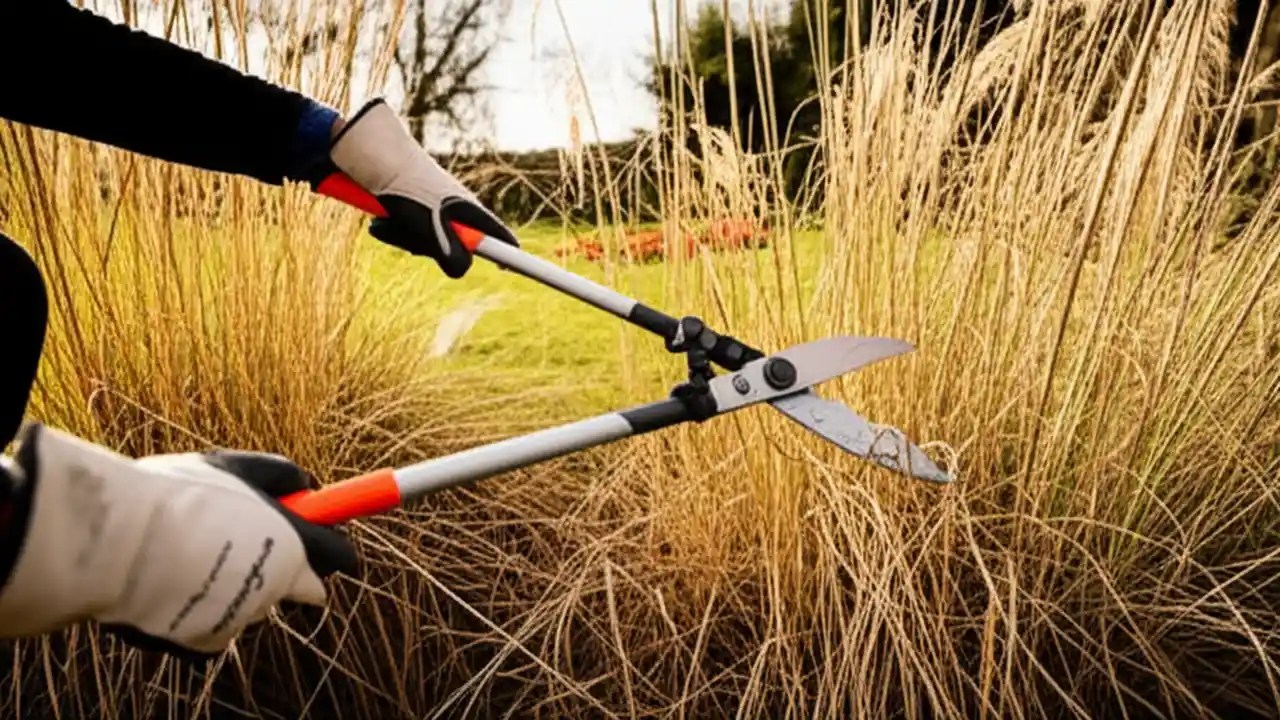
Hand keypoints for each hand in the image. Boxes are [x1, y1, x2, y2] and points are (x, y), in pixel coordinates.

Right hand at [0, 424, 356, 658]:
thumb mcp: (234, 467)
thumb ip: (279, 474)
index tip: (325, 541)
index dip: (331, 547)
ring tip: (195, 554)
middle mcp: (275, 589)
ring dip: (237, 585)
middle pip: (302, 590)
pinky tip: (174, 583)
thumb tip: (307, 485)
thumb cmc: (178, 496)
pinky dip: (201, 609)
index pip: (338, 556)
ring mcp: (240, 619)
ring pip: (253, 604)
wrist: (117, 543)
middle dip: (286, 570)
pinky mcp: (204, 644)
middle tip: (256, 547)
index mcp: (293, 545)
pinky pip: (213, 627)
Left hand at [322, 98, 517, 277]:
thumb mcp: (428, 227)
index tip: (508, 269)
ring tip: (389, 224)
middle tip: (412, 241)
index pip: (497, 235)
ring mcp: (434, 207)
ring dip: (404, 238)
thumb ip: (449, 253)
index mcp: (468, 210)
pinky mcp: (414, 206)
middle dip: (430, 250)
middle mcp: (454, 208)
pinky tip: (382, 219)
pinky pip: (408, 231)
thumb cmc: (406, 189)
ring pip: (425, 241)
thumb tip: (462, 270)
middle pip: (453, 247)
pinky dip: (394, 229)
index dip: (507, 253)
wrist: (373, 156)